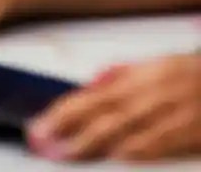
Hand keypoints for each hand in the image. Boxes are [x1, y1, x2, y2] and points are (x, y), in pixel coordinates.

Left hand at [27, 55, 200, 161]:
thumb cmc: (193, 74)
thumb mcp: (154, 66)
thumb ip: (120, 77)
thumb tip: (88, 88)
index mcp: (138, 77)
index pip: (90, 97)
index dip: (62, 113)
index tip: (40, 125)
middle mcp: (150, 94)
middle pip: (102, 116)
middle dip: (69, 132)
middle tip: (44, 145)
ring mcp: (171, 114)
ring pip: (125, 132)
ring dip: (93, 146)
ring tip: (68, 155)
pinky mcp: (190, 132)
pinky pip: (158, 145)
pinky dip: (135, 152)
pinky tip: (116, 158)